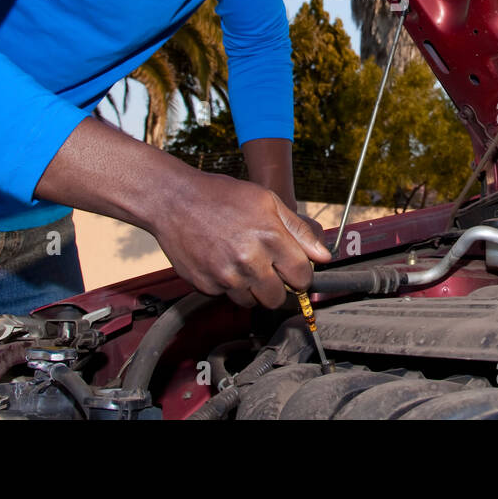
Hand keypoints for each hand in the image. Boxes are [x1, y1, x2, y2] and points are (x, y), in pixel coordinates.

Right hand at [152, 170, 331, 308]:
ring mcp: (226, 276)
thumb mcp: (267, 201)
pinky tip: (222, 262)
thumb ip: (298, 230)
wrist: (174, 200)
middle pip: (278, 298)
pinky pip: (226, 297)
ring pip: (252, 302)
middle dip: (277, 287)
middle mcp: (249, 261)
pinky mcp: (206, 286)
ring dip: (252, 289)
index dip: (300, 275)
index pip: (302, 278)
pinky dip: (228, 286)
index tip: (294, 271)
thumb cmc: (221, 196)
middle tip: (267, 269)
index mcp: (270, 238)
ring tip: (242, 263)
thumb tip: (323, 256)